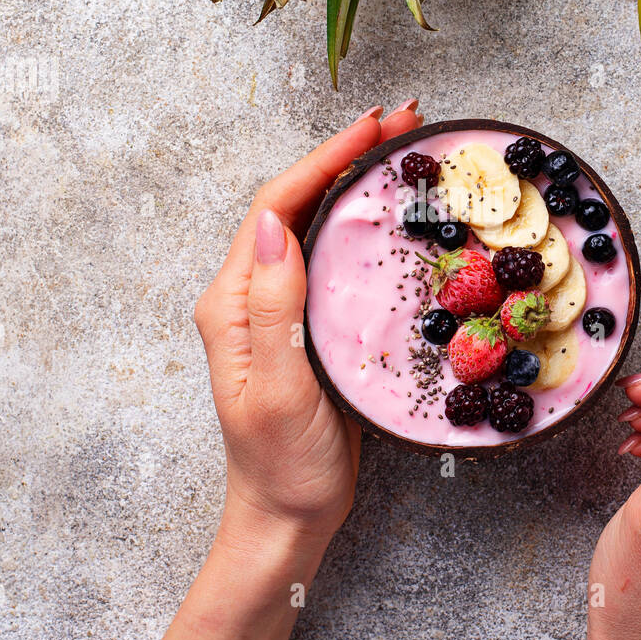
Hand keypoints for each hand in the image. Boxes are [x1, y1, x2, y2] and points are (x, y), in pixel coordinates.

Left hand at [194, 100, 423, 537]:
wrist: (287, 517)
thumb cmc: (280, 463)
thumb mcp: (275, 387)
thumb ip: (271, 307)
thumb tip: (271, 223)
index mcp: (232, 301)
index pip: (277, 207)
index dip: (325, 158)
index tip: (374, 126)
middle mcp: (252, 294)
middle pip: (297, 203)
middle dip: (347, 155)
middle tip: (406, 122)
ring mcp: (282, 308)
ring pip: (318, 225)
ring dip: (358, 182)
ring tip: (407, 151)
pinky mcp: (311, 325)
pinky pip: (336, 260)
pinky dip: (366, 226)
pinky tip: (397, 214)